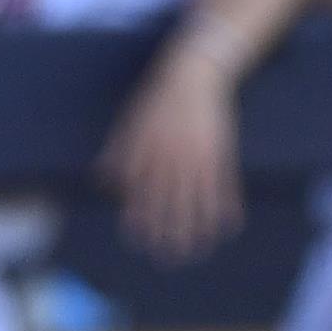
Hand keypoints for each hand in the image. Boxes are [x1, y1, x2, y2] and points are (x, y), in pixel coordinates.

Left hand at [98, 48, 242, 263]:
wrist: (194, 73)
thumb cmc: (158, 98)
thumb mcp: (131, 122)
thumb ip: (117, 152)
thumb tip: (102, 181)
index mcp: (146, 150)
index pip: (140, 190)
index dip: (138, 216)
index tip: (137, 239)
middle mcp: (170, 157)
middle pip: (169, 201)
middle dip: (168, 231)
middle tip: (167, 257)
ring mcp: (197, 155)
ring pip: (197, 199)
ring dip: (198, 227)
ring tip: (198, 251)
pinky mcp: (220, 150)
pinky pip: (224, 184)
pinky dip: (228, 206)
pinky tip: (229, 225)